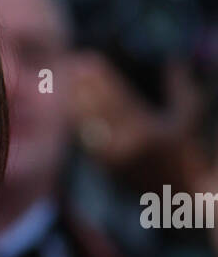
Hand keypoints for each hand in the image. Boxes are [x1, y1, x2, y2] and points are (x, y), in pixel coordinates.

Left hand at [69, 52, 202, 170]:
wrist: (178, 196)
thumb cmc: (187, 154)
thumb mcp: (189, 118)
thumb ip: (181, 88)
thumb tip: (173, 60)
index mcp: (145, 132)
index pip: (117, 99)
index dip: (101, 80)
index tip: (90, 61)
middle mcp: (124, 145)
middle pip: (97, 109)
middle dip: (83, 85)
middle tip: (73, 63)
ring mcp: (110, 158)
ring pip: (87, 125)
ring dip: (75, 100)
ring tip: (68, 79)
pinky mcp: (103, 167)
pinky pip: (85, 139)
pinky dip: (78, 120)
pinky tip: (71, 104)